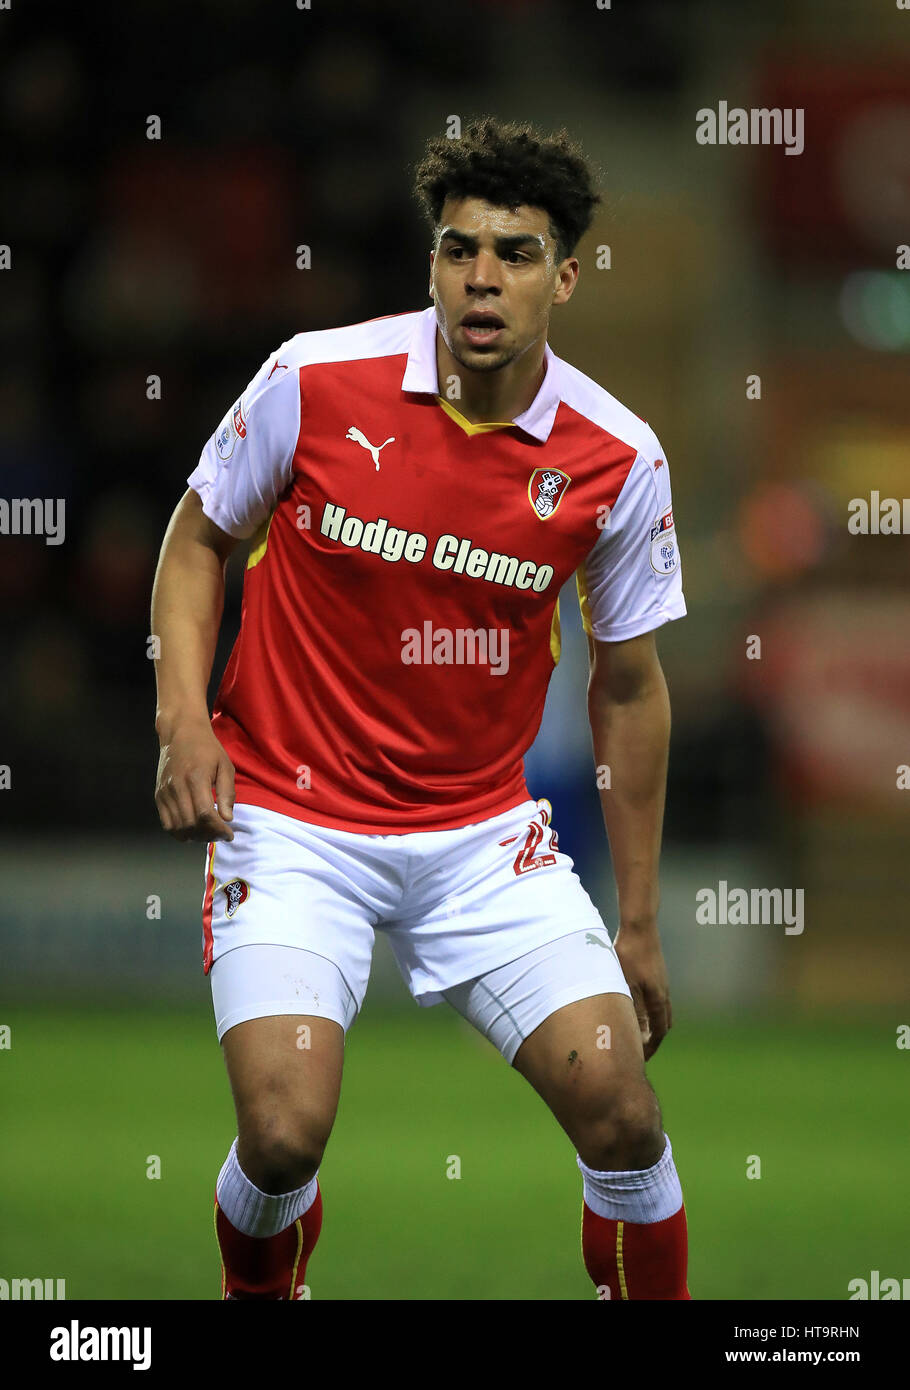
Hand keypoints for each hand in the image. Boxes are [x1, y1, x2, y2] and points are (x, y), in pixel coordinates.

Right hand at [155, 719, 234, 841]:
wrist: (180, 733)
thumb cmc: (207, 748)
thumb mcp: (225, 766)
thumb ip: (227, 792)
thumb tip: (228, 818)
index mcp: (196, 778)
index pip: (205, 814)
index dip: (218, 829)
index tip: (229, 835)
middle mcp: (177, 787)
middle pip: (191, 824)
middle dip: (208, 835)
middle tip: (220, 834)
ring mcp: (165, 792)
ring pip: (178, 828)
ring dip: (195, 836)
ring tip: (208, 832)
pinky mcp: (158, 796)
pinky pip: (167, 823)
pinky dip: (180, 832)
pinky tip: (194, 830)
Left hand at [613, 925, 671, 1060]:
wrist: (639, 927)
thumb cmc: (629, 956)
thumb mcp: (628, 986)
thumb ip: (634, 1011)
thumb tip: (639, 1036)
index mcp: (658, 1000)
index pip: (659, 1033)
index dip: (650, 1048)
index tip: (640, 1059)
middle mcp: (663, 994)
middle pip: (663, 1024)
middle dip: (653, 1040)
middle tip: (639, 1051)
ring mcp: (661, 983)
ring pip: (661, 1011)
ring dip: (652, 1025)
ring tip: (636, 1033)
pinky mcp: (656, 974)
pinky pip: (657, 1000)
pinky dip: (649, 1011)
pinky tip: (635, 1009)